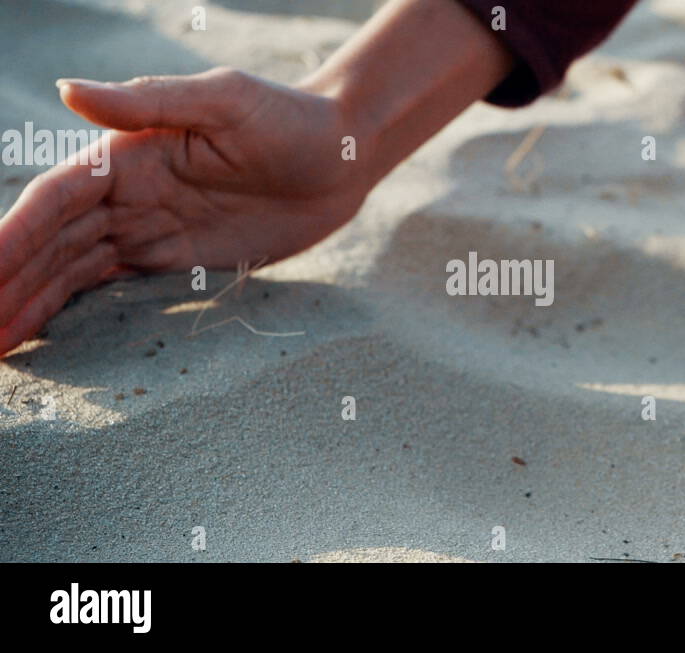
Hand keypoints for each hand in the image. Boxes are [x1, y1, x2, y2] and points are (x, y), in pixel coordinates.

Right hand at [0, 67, 370, 354]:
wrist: (342, 159)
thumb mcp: (226, 100)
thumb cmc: (291, 118)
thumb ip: (151, 101)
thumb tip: (68, 90)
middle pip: (51, 246)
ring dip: (28, 307)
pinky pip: (113, 290)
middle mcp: (127, 195)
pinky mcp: (178, 261)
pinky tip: (41, 337)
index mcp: (126, 156)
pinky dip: (73, 313)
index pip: (54, 203)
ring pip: (72, 274)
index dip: (12, 240)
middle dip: (7, 285)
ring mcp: (150, 230)